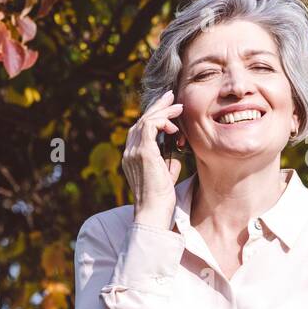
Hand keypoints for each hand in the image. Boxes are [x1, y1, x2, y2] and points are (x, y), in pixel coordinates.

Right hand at [123, 89, 184, 229]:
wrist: (154, 212)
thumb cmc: (161, 199)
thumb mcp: (165, 176)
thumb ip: (168, 163)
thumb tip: (177, 153)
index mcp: (132, 156)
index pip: (141, 129)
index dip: (155, 116)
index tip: (170, 109)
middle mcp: (129, 152)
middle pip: (141, 120)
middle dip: (158, 106)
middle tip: (172, 96)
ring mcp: (133, 151)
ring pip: (145, 120)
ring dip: (163, 111)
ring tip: (178, 107)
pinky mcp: (143, 152)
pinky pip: (150, 126)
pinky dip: (163, 120)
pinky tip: (175, 125)